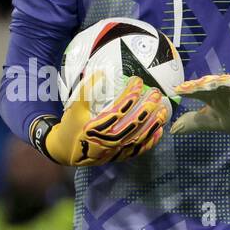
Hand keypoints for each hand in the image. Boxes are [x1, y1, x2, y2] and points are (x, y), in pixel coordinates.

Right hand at [39, 72, 168, 165]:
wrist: (66, 152)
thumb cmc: (71, 127)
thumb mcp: (74, 107)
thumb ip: (87, 90)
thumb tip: (102, 73)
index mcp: (97, 127)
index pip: (120, 108)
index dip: (130, 94)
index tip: (138, 81)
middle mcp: (109, 140)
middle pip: (133, 122)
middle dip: (147, 107)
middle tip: (156, 93)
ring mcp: (116, 150)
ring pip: (139, 136)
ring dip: (153, 123)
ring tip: (164, 110)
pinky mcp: (119, 157)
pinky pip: (138, 150)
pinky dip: (150, 141)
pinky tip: (159, 131)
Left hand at [170, 74, 229, 133]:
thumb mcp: (211, 122)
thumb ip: (193, 123)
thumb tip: (172, 130)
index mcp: (213, 97)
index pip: (198, 92)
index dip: (188, 90)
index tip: (177, 90)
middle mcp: (226, 93)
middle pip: (214, 86)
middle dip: (204, 84)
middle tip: (194, 85)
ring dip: (227, 82)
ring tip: (219, 81)